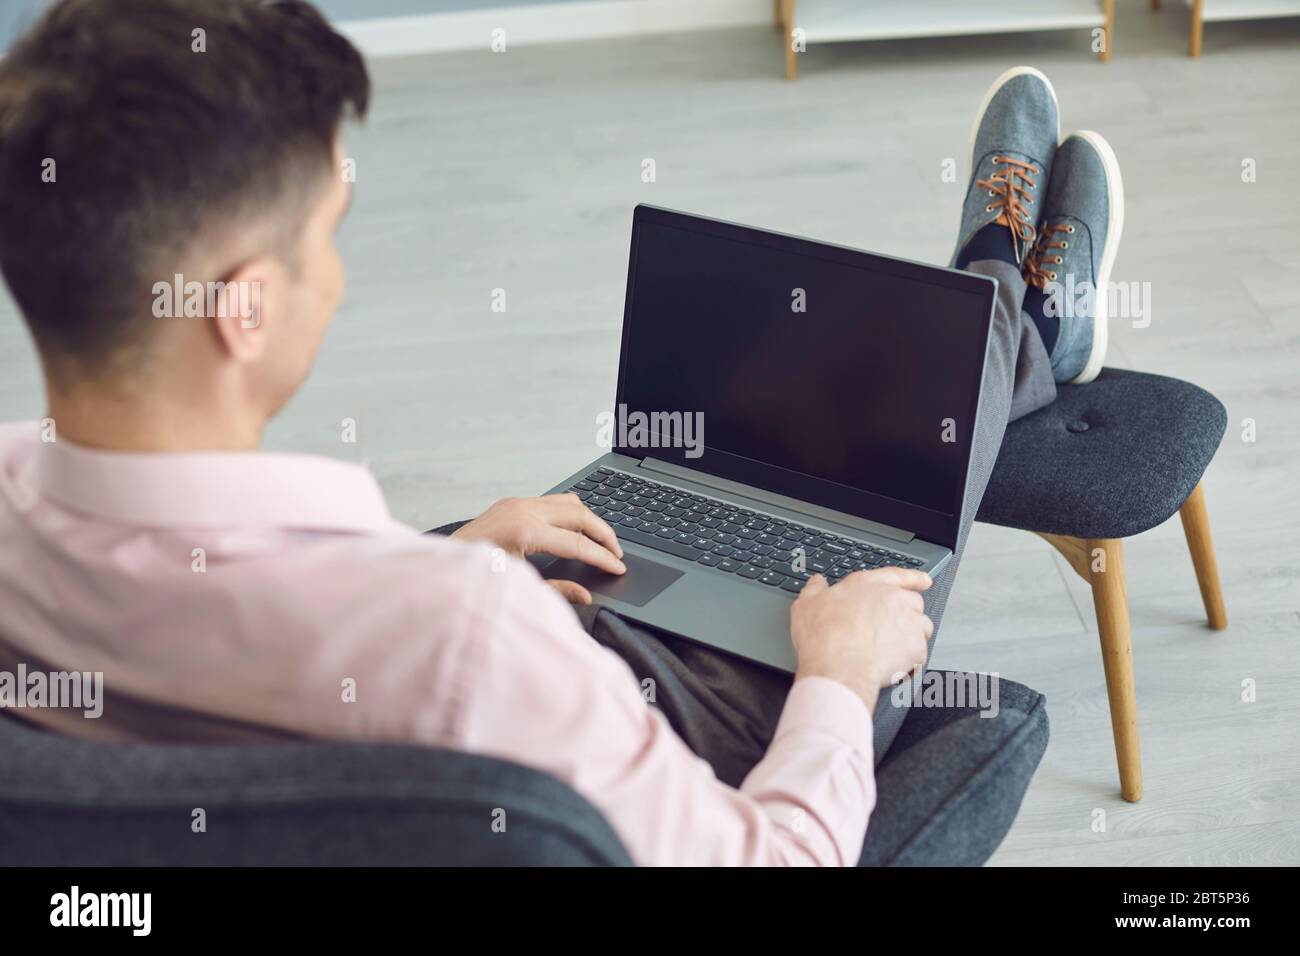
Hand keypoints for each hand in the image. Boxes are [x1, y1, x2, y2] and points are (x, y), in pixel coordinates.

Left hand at [451, 494, 624, 603]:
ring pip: (569, 502)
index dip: (602, 557)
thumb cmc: (472, 577)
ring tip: (603, 541)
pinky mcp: (512, 502)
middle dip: (604, 534)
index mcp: (524, 531)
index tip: (618, 567)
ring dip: (590, 520)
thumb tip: (584, 595)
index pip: (577, 543)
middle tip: (618, 553)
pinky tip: (577, 528)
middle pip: (580, 515)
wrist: (439, 566)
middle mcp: (522, 510)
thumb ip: (555, 591)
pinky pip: (553, 500)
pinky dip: (571, 513)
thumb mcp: (517, 587)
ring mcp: (517, 503)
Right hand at [789, 567, 933, 710]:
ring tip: (894, 648)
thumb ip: (816, 589)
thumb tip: (818, 582)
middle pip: (913, 601)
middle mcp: (893, 599)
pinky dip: (912, 659)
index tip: (923, 580)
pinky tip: (896, 665)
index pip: (896, 574)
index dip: (912, 577)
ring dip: (913, 634)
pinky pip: (922, 652)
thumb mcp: (807, 605)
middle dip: (907, 612)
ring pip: (922, 626)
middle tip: (890, 627)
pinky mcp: (917, 648)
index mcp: (868, 585)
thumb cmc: (824, 638)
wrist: (839, 669)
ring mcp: (908, 623)